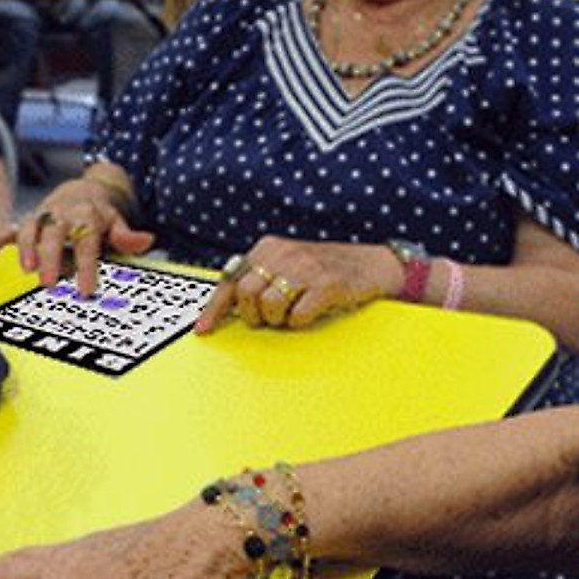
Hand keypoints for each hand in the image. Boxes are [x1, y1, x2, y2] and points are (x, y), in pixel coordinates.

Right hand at [0, 176, 154, 295]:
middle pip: (54, 234)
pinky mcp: (28, 222)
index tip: (87, 291)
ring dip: (26, 248)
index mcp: (87, 216)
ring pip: (30, 229)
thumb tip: (147, 240)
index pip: (87, 241)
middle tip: (47, 284)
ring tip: (25, 270)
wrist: (82, 192)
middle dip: (49, 258)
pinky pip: (9, 228)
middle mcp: (62, 215)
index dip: (87, 267)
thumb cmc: (100, 217)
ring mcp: (42, 218)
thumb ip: (127, 236)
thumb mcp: (117, 223)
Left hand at [195, 236, 399, 333]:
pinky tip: (312, 311)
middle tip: (272, 317)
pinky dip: (301, 321)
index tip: (203, 330)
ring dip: (279, 319)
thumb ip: (259, 279)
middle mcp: (283, 253)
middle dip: (255, 315)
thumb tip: (228, 307)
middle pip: (247, 296)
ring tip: (294, 312)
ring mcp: (305, 268)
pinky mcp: (327, 285)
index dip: (215, 309)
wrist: (375, 264)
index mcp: (267, 248)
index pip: (231, 280)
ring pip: (269, 307)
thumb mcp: (287, 265)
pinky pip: (298, 316)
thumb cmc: (326, 269)